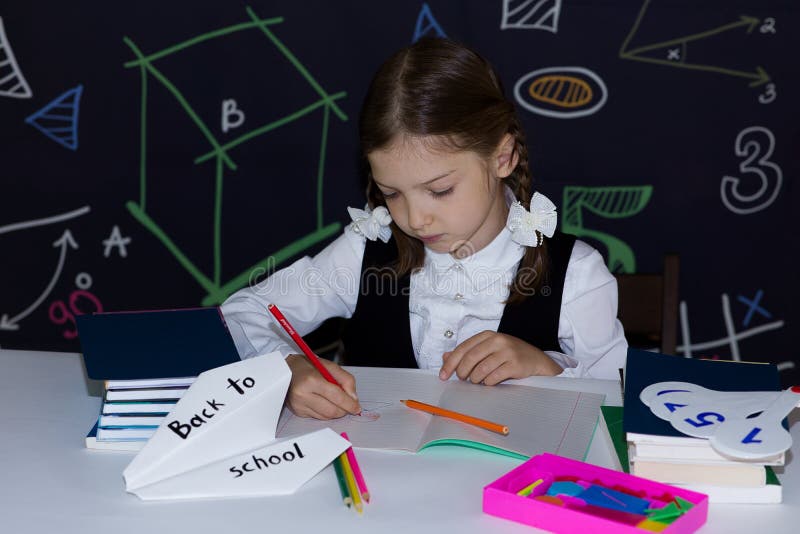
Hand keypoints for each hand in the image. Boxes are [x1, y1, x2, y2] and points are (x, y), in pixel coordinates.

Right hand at [285, 354, 360, 418]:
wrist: (288, 369)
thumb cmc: (309, 366)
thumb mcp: (330, 366)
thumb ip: (346, 380)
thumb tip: (353, 398)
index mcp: (311, 380)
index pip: (336, 397)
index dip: (350, 404)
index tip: (357, 407)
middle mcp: (302, 394)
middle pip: (332, 411)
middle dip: (344, 410)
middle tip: (349, 404)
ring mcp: (299, 405)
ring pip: (326, 417)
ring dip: (336, 411)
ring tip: (335, 400)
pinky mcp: (298, 412)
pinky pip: (318, 417)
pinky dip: (326, 412)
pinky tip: (324, 402)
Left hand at [438, 331, 562, 384]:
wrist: (537, 361)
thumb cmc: (509, 356)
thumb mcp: (488, 350)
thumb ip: (468, 353)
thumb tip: (445, 357)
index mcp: (487, 335)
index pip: (463, 348)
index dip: (450, 363)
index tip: (443, 375)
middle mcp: (497, 340)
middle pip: (470, 358)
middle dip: (462, 372)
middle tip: (462, 380)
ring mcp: (507, 351)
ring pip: (481, 369)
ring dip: (475, 379)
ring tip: (477, 381)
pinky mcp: (515, 364)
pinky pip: (493, 377)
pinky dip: (488, 382)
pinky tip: (490, 382)